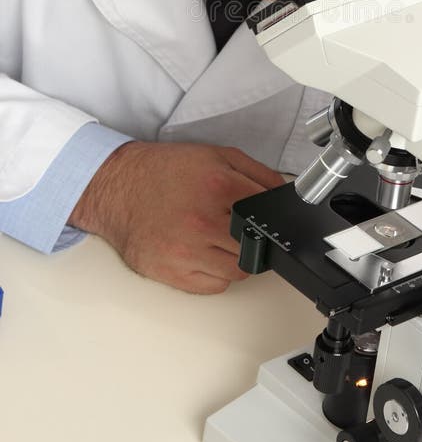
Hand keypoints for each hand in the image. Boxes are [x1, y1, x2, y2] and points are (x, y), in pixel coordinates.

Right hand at [68, 141, 283, 293]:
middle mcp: (202, 222)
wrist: (117, 187)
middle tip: (241, 227)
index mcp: (218, 187)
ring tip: (220, 238)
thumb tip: (285, 195)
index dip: (272, 219)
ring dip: (237, 257)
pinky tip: (203, 252)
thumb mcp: (218, 156)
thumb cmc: (165, 171)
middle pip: (256, 245)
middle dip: (254, 236)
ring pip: (239, 270)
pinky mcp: (172, 274)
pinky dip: (215, 273)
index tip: (268, 220)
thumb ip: (258, 173)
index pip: (268, 215)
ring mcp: (186, 251)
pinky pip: (215, 286)